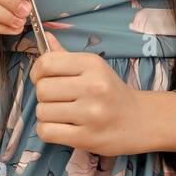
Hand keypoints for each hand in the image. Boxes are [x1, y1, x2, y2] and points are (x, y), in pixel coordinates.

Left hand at [29, 31, 155, 156]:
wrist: (138, 120)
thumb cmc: (111, 92)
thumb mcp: (94, 68)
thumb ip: (66, 56)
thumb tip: (45, 37)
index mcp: (92, 64)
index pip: (47, 63)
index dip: (37, 72)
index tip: (42, 78)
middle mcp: (92, 87)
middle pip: (42, 89)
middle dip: (43, 95)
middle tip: (56, 98)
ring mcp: (90, 114)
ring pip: (42, 112)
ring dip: (46, 114)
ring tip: (62, 113)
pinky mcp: (86, 137)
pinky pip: (47, 132)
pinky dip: (47, 130)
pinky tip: (60, 127)